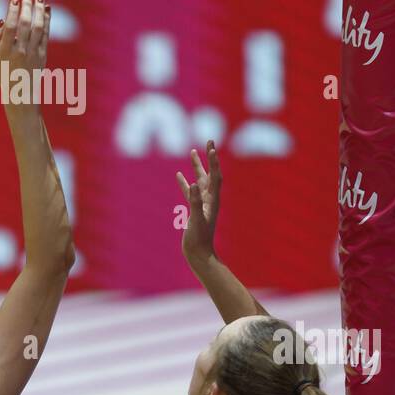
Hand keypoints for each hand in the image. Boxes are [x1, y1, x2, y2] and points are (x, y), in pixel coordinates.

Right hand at [0, 0, 50, 102]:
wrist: (20, 93)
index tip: (14, 0)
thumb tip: (3, 20)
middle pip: (25, 24)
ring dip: (39, 11)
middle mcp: (20, 51)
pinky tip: (47, 9)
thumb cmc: (2, 72)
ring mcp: (33, 53)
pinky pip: (46, 34)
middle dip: (27, 7)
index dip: (13, 11)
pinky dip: (47, 20)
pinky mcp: (43, 54)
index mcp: (5, 51)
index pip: (10, 27)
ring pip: (38, 27)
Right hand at [176, 141, 220, 265]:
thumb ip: (195, 202)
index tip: (211, 147)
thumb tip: (193, 184)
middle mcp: (210, 199)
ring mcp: (202, 203)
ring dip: (197, 166)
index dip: (213, 161)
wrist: (199, 254)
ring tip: (192, 151)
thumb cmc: (199, 239)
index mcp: (213, 200)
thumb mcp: (196, 220)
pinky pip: (189, 191)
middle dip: (209, 158)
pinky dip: (185, 182)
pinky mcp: (194, 209)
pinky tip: (179, 174)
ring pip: (200, 179)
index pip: (215, 176)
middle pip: (211, 173)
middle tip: (209, 140)